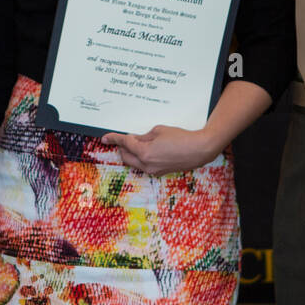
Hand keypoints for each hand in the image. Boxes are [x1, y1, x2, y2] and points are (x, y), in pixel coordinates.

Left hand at [103, 125, 222, 174]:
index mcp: (144, 152)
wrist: (199, 150)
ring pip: (134, 162)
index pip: (125, 144)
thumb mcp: (158, 131)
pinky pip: (144, 165)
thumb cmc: (181, 138)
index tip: (105, 137)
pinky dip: (141, 158)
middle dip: (122, 147)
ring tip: (138, 142)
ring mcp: (153, 170)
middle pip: (125, 156)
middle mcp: (146, 164)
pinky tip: (147, 150)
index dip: (114, 139)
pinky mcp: (159, 173)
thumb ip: (143, 136)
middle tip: (123, 138)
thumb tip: (136, 140)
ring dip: (131, 153)